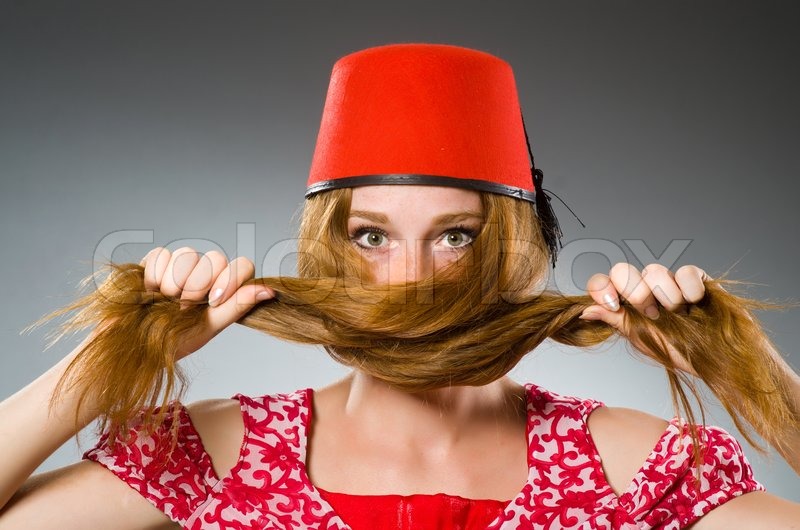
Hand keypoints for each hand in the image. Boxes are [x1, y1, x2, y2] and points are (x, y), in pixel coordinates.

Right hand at [139, 247, 274, 359]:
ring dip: (175, 284)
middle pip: (215, 258)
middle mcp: (203, 273)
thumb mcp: (209, 327)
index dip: (230, 279)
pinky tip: (149, 292)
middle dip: (199, 286)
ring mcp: (179, 266)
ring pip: (187, 254)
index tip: (213, 301)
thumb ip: (237, 306)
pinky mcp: (153, 262)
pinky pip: (161, 255)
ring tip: (164, 303)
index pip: (241, 265)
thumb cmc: (171, 341)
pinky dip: (155, 276)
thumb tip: (270, 291)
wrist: (131, 347)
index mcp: (222, 288)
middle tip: (184, 307)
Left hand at [579, 263, 709, 373]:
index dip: (603, 288)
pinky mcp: (696, 279)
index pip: (604, 282)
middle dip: (635, 293)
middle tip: (652, 314)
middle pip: (623, 270)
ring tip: (678, 314)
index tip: (613, 304)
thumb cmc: (679, 353)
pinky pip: (685, 271)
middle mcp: (645, 288)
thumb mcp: (642, 339)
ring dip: (665, 296)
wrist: (718, 362)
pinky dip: (689, 289)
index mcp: (627, 303)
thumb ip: (615, 320)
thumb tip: (585, 311)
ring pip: (654, 269)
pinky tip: (696, 304)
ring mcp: (670, 282)